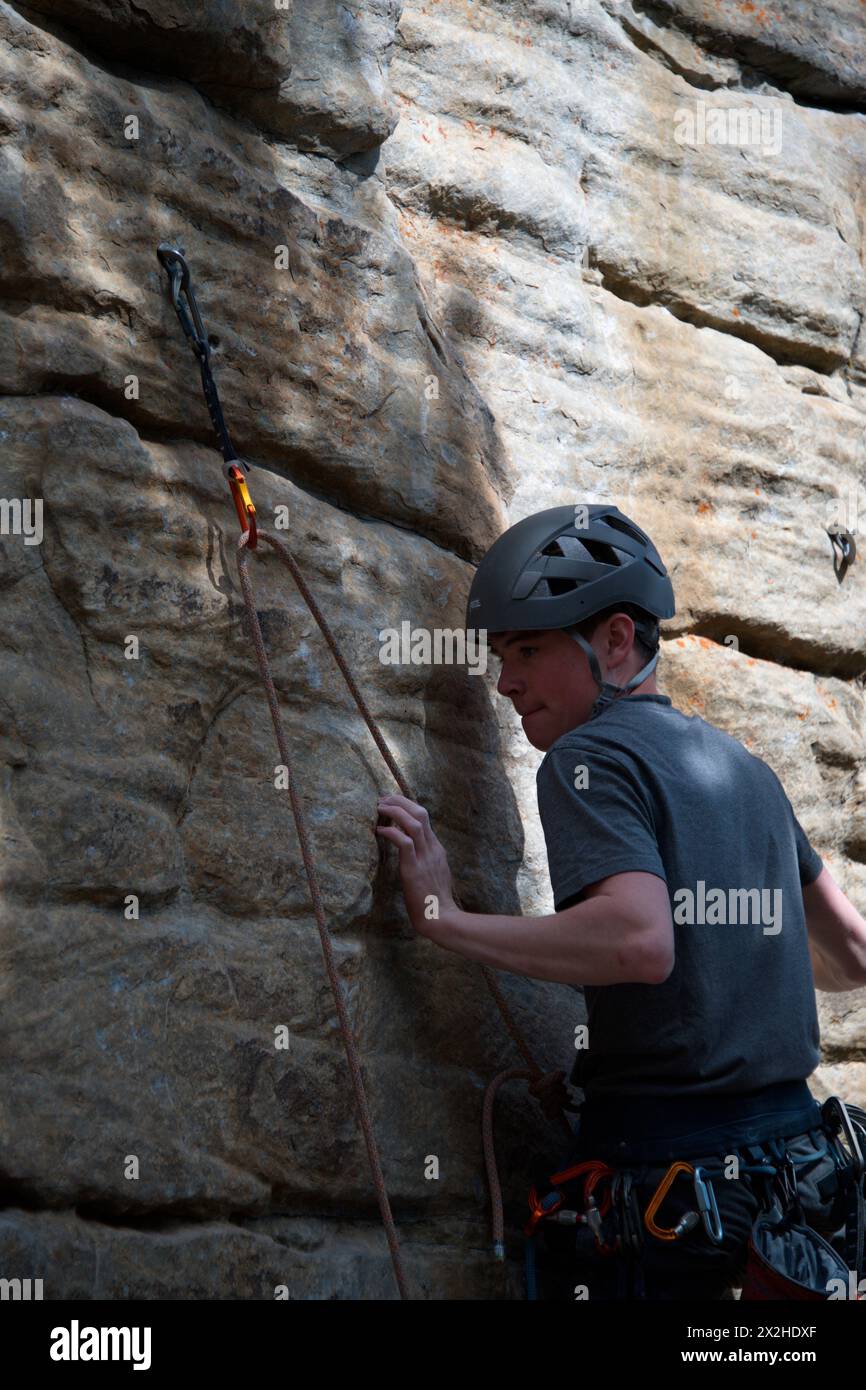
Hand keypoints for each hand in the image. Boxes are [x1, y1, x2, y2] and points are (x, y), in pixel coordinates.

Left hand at [375, 794, 456, 936]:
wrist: (441, 918)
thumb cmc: (434, 900)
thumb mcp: (434, 872)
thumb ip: (425, 858)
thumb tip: (410, 849)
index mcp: (437, 848)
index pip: (424, 817)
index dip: (406, 805)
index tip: (391, 802)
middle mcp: (432, 848)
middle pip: (420, 813)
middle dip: (400, 801)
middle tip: (383, 799)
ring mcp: (424, 858)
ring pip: (413, 823)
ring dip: (395, 811)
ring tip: (379, 808)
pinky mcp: (414, 869)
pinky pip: (404, 843)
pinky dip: (391, 832)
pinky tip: (379, 831)